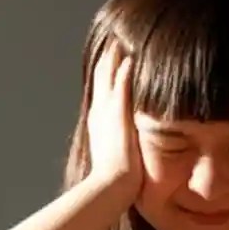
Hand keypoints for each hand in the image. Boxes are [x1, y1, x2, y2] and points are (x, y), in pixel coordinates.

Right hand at [86, 42, 142, 199]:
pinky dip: (123, 72)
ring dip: (113, 59)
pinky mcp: (117, 115)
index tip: (111, 61)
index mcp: (98, 122)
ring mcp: (107, 113)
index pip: (101, 92)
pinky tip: (130, 59)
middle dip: (107, 60)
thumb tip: (122, 153)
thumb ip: (117, 149)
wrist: (111, 186)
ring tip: (120, 42)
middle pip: (101, 78)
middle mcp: (99, 113)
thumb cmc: (114, 181)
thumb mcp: (114, 159)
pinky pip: (121, 87)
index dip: (105, 75)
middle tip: (113, 43)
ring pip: (108, 77)